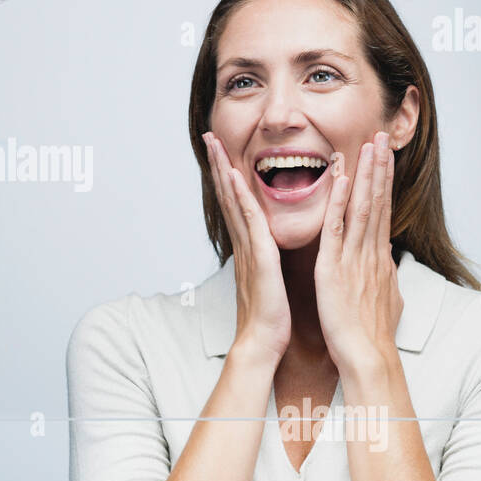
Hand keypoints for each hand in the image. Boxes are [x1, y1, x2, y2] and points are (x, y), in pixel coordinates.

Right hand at [204, 132, 290, 364]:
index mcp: (251, 247)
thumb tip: (271, 250)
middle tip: (209, 136)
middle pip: (228, 195)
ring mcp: (249, 248)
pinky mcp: (259, 257)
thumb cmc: (269, 318)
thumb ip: (268, 261)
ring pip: (234, 201)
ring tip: (215, 144)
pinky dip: (239, 196)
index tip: (223, 152)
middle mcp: (245, 243)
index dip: (228, 176)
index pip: (237, 204)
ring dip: (223, 169)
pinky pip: (249, 220)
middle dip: (218, 163)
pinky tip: (234, 176)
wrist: (261, 343)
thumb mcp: (271, 280)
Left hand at [314, 131, 403, 373]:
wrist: (367, 357)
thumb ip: (383, 279)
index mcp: (377, 259)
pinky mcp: (335, 266)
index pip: (382, 212)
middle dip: (380, 168)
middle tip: (381, 137)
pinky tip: (343, 179)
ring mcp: (355, 257)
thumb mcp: (383, 300)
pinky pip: (337, 227)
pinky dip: (340, 201)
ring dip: (366, 173)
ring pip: (363, 206)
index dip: (384, 183)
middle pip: (378, 201)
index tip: (385, 159)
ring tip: (369, 145)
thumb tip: (389, 269)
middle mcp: (371, 252)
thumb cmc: (371, 335)